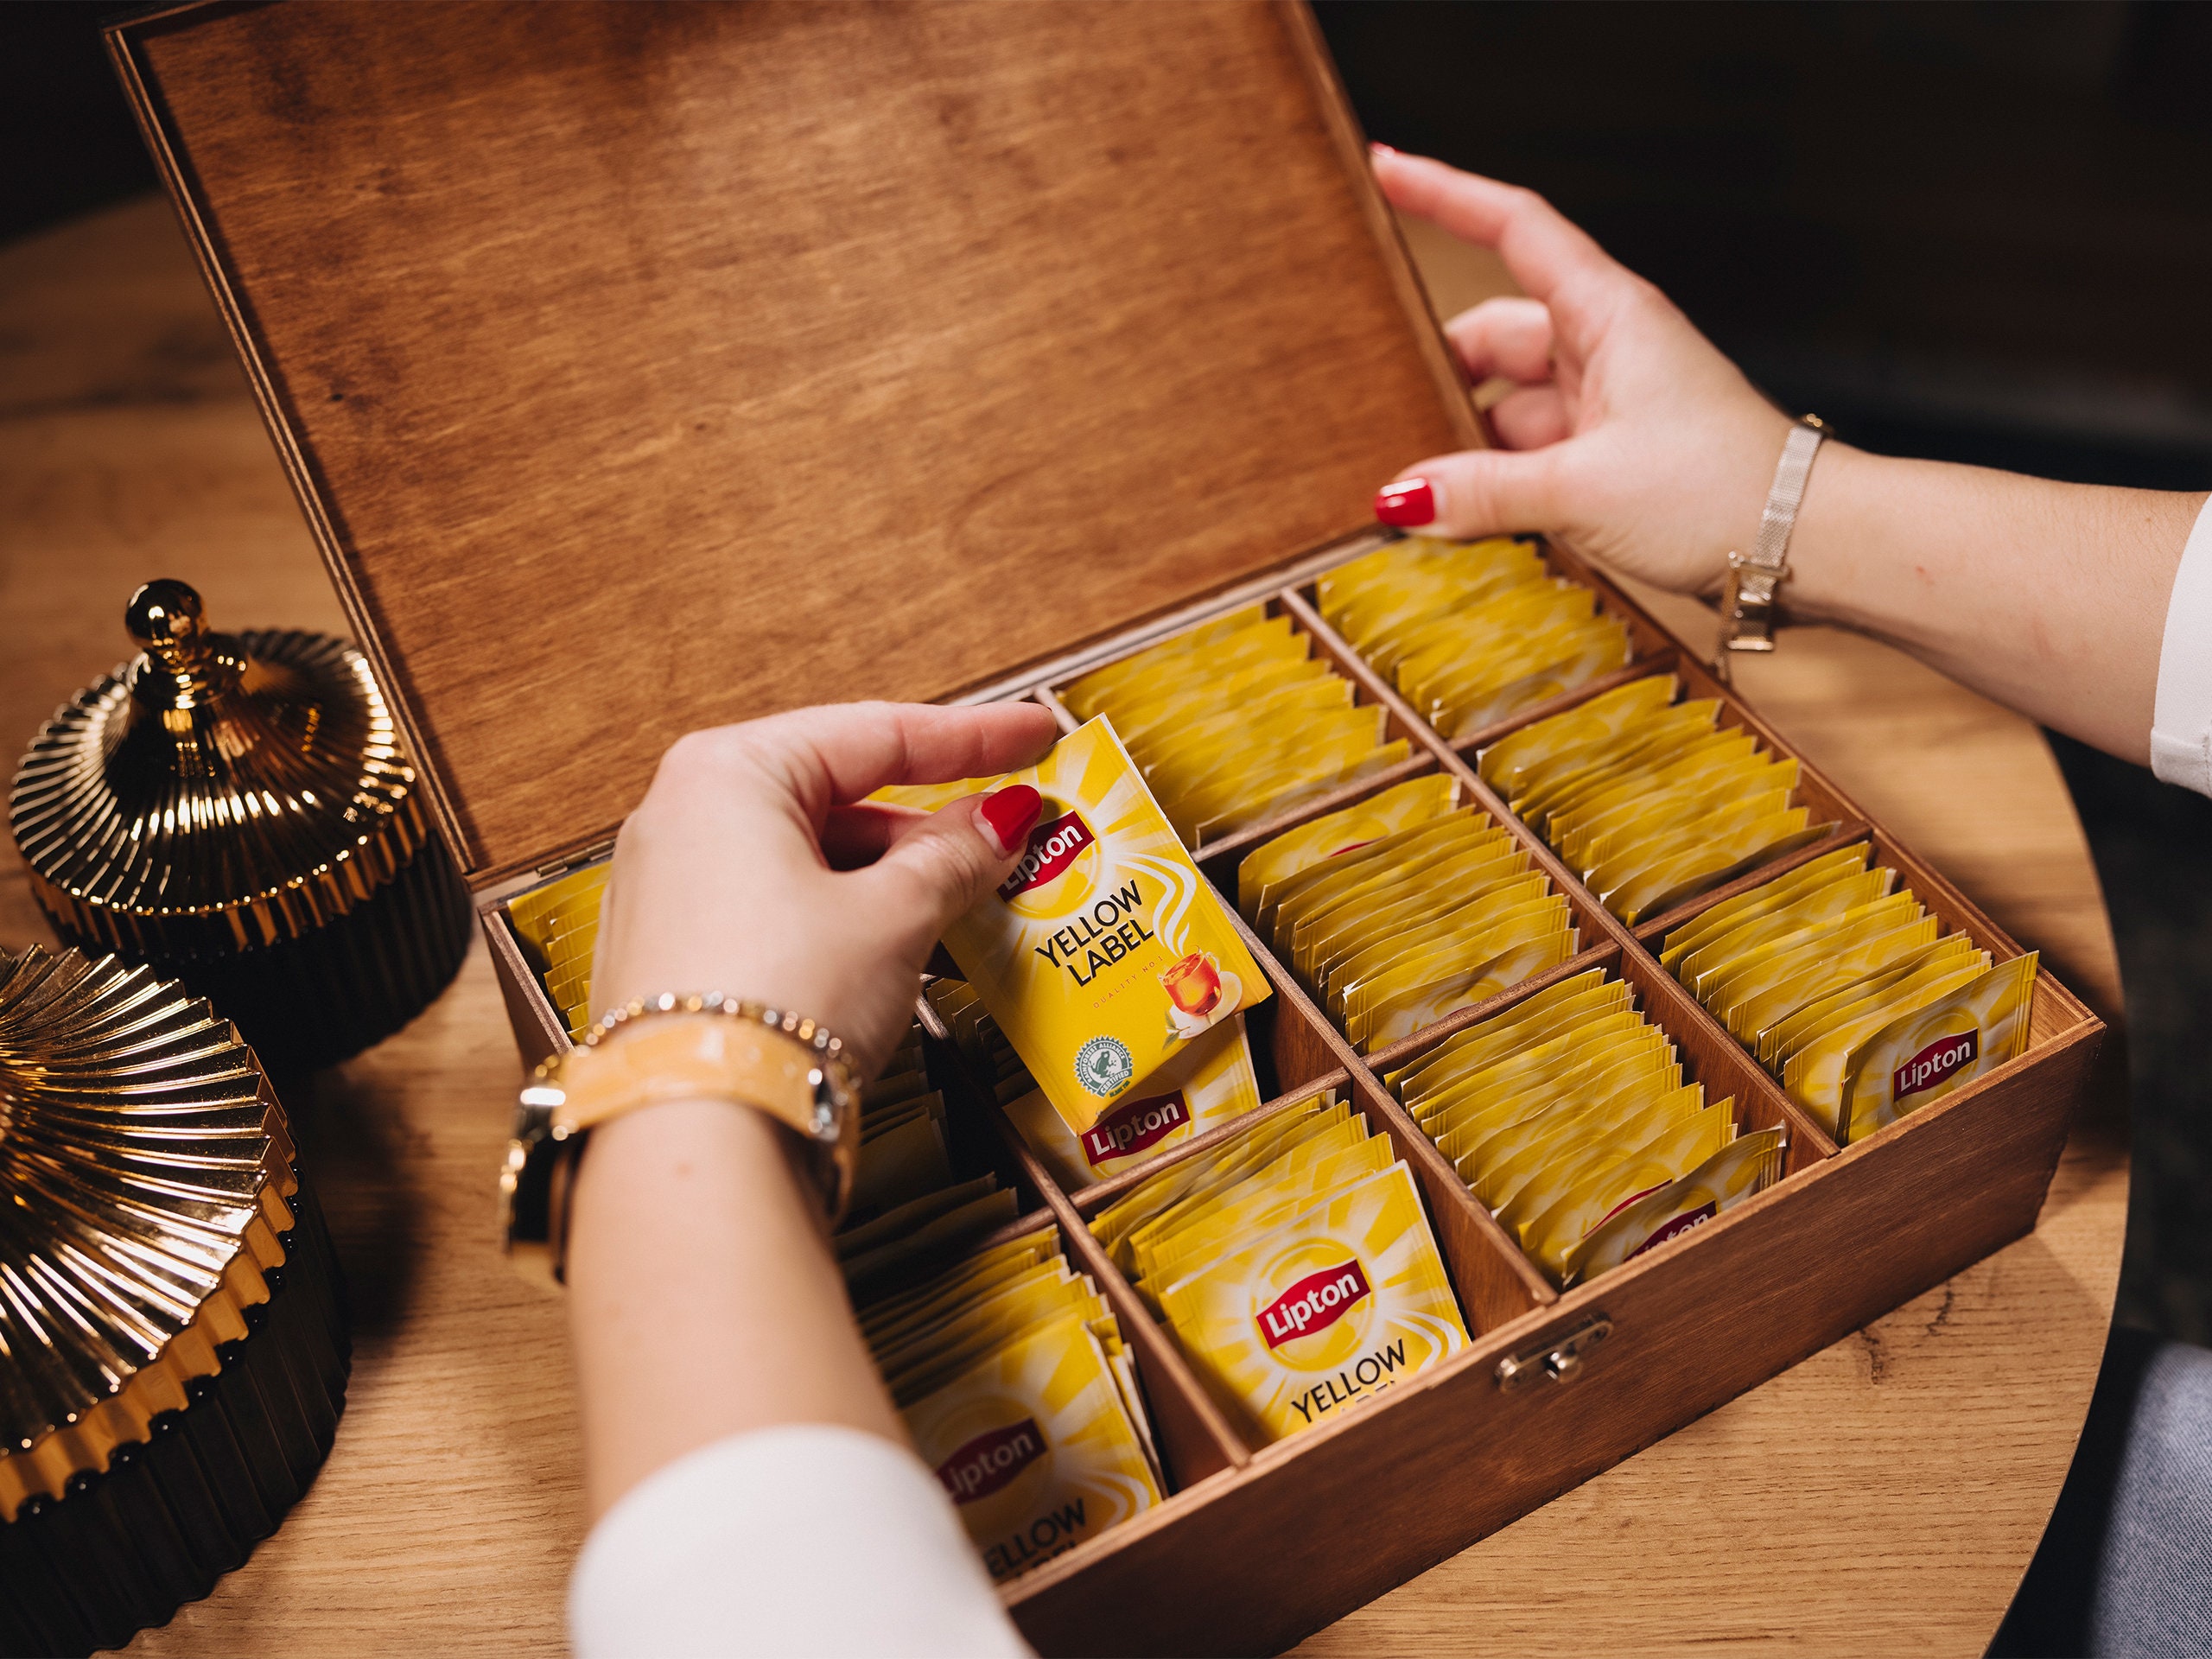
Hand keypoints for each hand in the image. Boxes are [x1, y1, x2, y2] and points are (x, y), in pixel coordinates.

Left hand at [589, 700, 1056, 1077]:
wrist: (695, 1134)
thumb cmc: (770, 1007)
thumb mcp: (894, 916)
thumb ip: (953, 857)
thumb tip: (997, 824)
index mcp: (727, 771)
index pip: (876, 733)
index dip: (973, 737)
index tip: (1031, 736)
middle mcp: (681, 817)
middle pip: (838, 796)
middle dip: (930, 822)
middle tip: (1008, 837)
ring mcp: (670, 888)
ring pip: (809, 857)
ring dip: (890, 879)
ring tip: (964, 903)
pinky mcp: (676, 956)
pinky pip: (777, 908)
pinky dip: (842, 917)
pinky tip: (897, 948)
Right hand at [1369, 147, 1802, 598]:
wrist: (1804, 546)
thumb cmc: (1719, 489)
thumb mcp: (1584, 490)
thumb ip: (1484, 490)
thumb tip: (1403, 497)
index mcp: (1607, 315)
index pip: (1514, 229)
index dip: (1447, 195)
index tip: (1386, 170)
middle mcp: (1605, 347)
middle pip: (1492, 336)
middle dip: (1438, 376)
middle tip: (1377, 413)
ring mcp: (1606, 405)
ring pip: (1505, 406)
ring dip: (1463, 447)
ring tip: (1416, 494)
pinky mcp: (1610, 459)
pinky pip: (1528, 456)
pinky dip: (1492, 483)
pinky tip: (1459, 520)